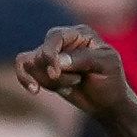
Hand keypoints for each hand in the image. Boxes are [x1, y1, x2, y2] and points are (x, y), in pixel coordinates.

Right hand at [18, 24, 132, 115]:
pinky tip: (34, 90)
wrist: (108, 102)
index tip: (55, 73)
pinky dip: (25, 78)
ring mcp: (51, 55)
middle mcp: (63, 41)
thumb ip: (84, 59)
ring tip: (74, 84)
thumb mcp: (107, 65)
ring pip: (34, 65)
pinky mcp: (43, 70)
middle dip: (55, 73)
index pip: (55, 37)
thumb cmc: (111, 80)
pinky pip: (25, 69)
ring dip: (51, 81)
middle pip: (42, 53)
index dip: (50, 54)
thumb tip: (58, 61)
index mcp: (79, 33)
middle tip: (76, 81)